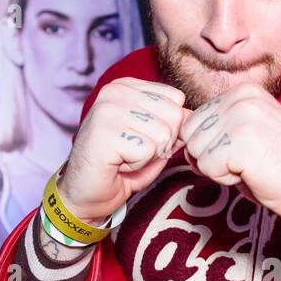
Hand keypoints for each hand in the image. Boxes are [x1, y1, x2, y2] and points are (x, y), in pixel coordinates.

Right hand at [57, 77, 189, 223]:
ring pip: (162, 134)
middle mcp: (115, 91)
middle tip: (133, 152)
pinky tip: (118, 164)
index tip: (141, 139)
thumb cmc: (121, 167)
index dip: (168, 128)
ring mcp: (107, 109)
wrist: (86, 194)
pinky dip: (138, 165)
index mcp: (127, 86)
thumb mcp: (154, 141)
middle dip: (161, 143)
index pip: (176, 99)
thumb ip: (174, 126)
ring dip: (148, 156)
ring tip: (124, 157)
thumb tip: (195, 117)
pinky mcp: (103, 132)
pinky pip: (147, 150)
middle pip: (173, 115)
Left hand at [178, 81, 280, 230]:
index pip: (194, 121)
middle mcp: (241, 97)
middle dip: (210, 158)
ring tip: (252, 168)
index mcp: (244, 91)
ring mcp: (241, 117)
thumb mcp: (248, 135)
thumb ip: (218, 128)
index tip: (245, 153)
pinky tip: (254, 174)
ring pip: (195, 152)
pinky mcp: (242, 141)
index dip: (211, 147)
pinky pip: (206, 168)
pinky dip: (226, 180)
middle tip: (248, 164)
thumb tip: (179, 132)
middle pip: (189, 135)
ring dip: (218, 170)